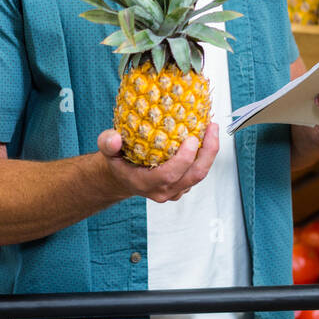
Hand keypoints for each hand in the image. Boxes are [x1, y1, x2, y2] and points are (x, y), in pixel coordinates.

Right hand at [97, 122, 219, 202]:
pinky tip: (205, 135)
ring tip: (211, 128)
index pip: (170, 175)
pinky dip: (205, 154)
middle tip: (210, 128)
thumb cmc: (118, 163)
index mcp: (146, 184)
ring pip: (199, 174)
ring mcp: (176, 190)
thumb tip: (114, 138)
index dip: (184, 158)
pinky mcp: (183, 184)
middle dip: (207, 152)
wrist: (122, 177)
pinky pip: (198, 171)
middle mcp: (164, 190)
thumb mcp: (107, 152)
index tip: (191, 138)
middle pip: (194, 175)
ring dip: (209, 151)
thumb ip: (107, 143)